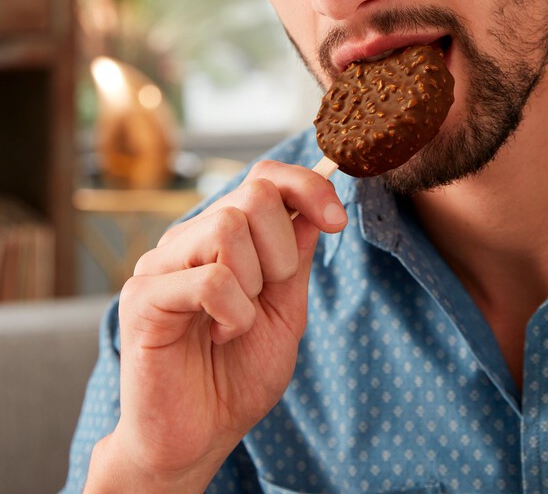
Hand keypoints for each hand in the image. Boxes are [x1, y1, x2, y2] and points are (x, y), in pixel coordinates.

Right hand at [86, 160, 346, 491]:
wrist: (198, 435)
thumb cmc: (239, 373)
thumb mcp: (285, 307)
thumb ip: (295, 256)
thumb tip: (315, 207)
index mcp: (222, 237)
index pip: (263, 178)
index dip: (307, 187)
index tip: (338, 222)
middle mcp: (188, 240)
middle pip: (253, 195)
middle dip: (282, 248)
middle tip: (267, 294)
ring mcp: (161, 264)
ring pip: (229, 226)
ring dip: (255, 281)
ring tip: (237, 320)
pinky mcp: (143, 297)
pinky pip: (210, 279)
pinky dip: (233, 313)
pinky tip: (218, 335)